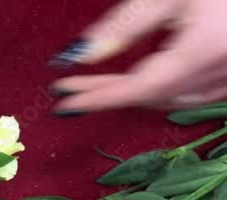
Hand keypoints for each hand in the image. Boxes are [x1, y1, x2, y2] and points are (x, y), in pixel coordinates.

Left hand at [51, 0, 226, 113]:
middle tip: (69, 87)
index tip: (62, 100)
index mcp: (204, 49)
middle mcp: (223, 68)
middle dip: (109, 92)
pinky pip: (201, 90)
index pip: (138, 88)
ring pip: (178, 97)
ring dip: (138, 95)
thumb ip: (125, 25)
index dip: (98, 97)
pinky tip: (148, 81)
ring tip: (100, 85)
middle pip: (155, 94)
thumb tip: (80, 55)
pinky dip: (169, 89)